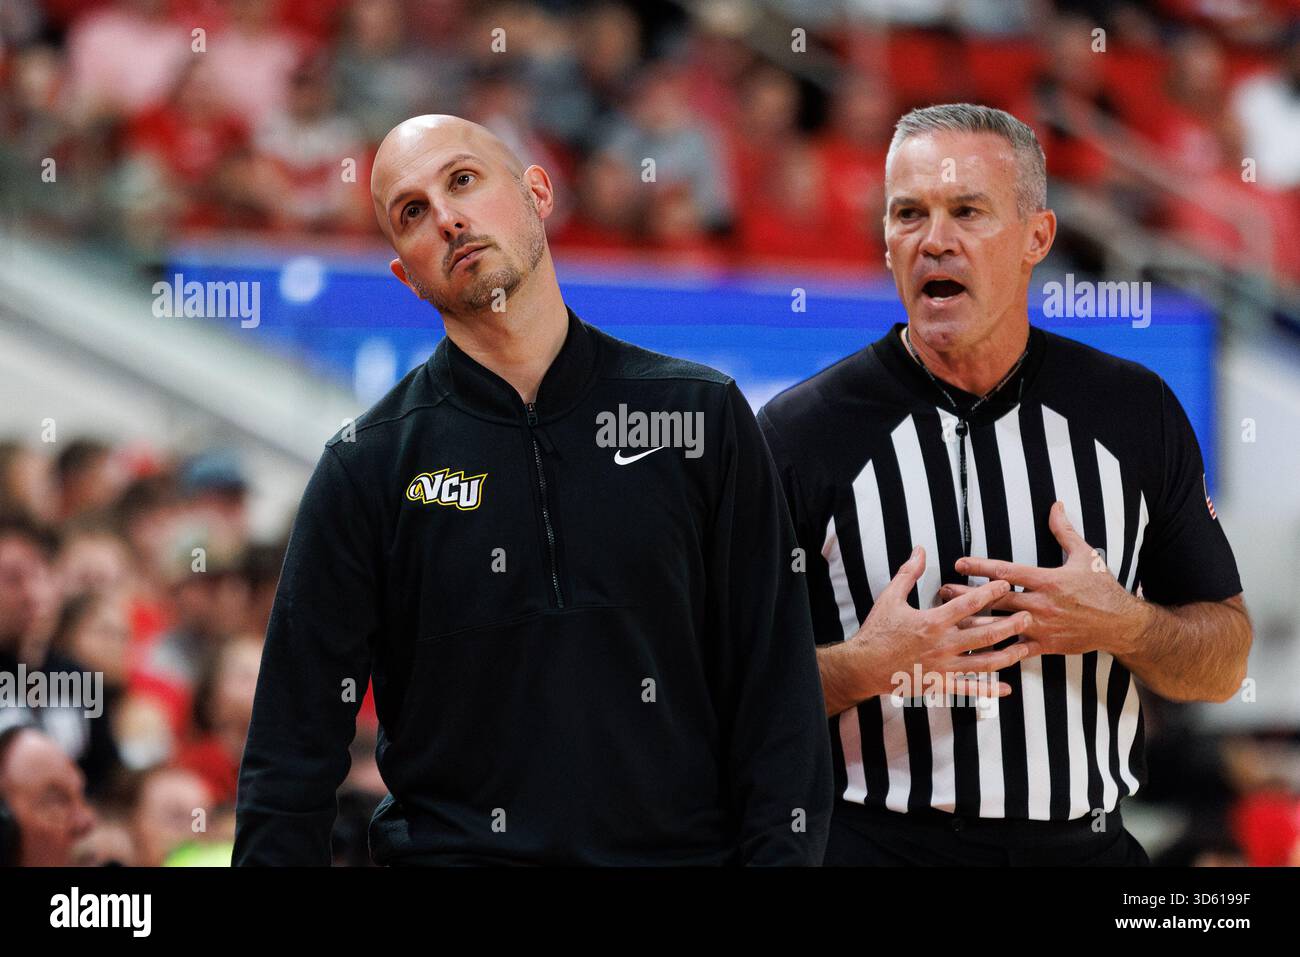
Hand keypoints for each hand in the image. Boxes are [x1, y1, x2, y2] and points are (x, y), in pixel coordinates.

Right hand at [849, 545, 1036, 703]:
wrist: (863, 666)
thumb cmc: (877, 631)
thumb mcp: (890, 597)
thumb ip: (909, 574)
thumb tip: (921, 550)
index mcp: (932, 621)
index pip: (967, 605)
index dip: (989, 593)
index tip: (1006, 584)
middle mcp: (942, 644)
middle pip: (983, 634)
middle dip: (1009, 624)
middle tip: (1028, 616)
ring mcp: (943, 666)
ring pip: (983, 663)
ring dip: (1007, 655)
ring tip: (1025, 647)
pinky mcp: (939, 683)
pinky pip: (969, 689)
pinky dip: (989, 690)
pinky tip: (1006, 688)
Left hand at [942, 501, 1152, 657]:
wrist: (1121, 625)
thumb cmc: (1102, 588)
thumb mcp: (1085, 555)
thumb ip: (1064, 531)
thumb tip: (1056, 505)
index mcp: (1047, 580)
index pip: (1006, 571)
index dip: (980, 567)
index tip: (959, 563)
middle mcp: (1040, 604)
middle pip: (995, 599)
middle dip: (966, 595)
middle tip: (943, 591)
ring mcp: (1041, 626)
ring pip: (999, 626)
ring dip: (973, 621)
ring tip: (950, 618)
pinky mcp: (1044, 646)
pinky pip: (1014, 649)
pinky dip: (994, 649)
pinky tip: (973, 649)